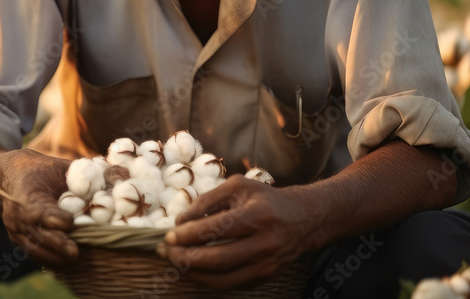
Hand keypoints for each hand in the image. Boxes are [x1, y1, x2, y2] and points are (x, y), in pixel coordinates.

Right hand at [0, 149, 77, 267]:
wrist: (8, 177)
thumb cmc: (40, 169)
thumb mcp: (57, 166)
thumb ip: (80, 174)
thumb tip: (112, 177)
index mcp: (27, 193)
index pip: (38, 209)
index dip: (53, 218)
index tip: (70, 223)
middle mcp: (17, 214)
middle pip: (36, 234)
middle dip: (56, 244)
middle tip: (74, 253)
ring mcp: (15, 230)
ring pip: (33, 249)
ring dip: (54, 257)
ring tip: (74, 261)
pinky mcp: (18, 240)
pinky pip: (33, 254)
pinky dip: (49, 259)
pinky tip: (65, 263)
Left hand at [159, 174, 319, 289]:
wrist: (303, 218)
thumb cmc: (264, 198)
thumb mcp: (238, 186)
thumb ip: (207, 200)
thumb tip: (181, 221)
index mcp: (258, 214)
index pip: (216, 229)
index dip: (189, 235)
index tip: (169, 236)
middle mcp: (265, 242)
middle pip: (218, 258)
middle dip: (186, 258)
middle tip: (166, 252)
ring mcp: (267, 263)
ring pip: (223, 278)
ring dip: (194, 273)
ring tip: (175, 262)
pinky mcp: (266, 276)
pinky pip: (232, 284)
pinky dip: (209, 280)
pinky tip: (194, 270)